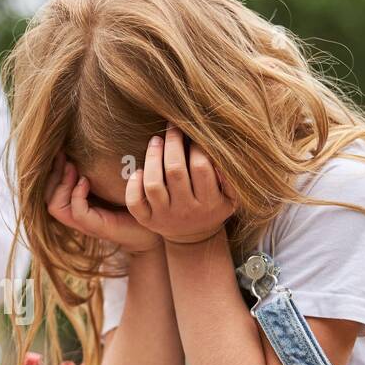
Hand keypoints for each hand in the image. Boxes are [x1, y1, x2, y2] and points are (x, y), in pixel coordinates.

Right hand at [46, 153, 161, 254]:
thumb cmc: (137, 200)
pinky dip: (77, 195)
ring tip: (72, 167)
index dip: (51, 169)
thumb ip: (101, 166)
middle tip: (63, 155)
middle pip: (46, 196)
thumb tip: (92, 136)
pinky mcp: (98, 227)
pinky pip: (77, 213)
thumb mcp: (115, 179)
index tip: (61, 149)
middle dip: (52, 174)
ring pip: (56, 206)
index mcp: (78, 202)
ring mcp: (86, 223)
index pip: (50, 188)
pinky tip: (85, 181)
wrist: (155, 226)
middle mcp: (77, 213)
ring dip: (61, 185)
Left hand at [127, 125, 234, 244]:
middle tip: (172, 126)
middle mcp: (185, 210)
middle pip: (175, 171)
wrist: (194, 238)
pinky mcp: (147, 220)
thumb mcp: (231, 198)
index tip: (195, 133)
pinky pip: (135, 202)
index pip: (201, 168)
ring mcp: (164, 216)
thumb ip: (231, 178)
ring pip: (153, 184)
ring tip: (156, 140)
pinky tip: (138, 170)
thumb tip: (222, 154)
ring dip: (152, 157)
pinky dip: (133, 184)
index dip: (197, 146)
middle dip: (173, 143)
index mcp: (208, 203)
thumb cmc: (213, 207)